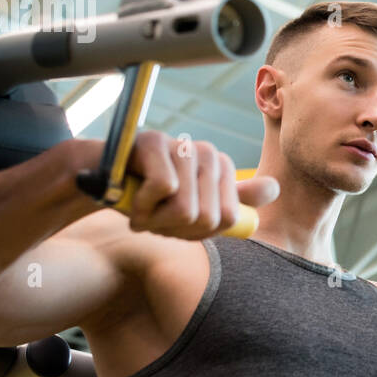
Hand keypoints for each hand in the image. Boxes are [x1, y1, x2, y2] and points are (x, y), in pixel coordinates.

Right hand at [119, 131, 278, 238]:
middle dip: (175, 229)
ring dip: (156, 221)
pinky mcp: (154, 143)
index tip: (177, 223)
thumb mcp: (193, 206)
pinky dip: (142, 206)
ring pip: (186, 209)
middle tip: (156, 216)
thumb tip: (276, 188)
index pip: (226, 220)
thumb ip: (234, 202)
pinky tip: (132, 197)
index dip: (197, 233)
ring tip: (143, 207)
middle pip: (208, 219)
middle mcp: (208, 154)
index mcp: (222, 170)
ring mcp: (182, 146)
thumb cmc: (148, 197)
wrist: (100, 182)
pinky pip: (163, 189)